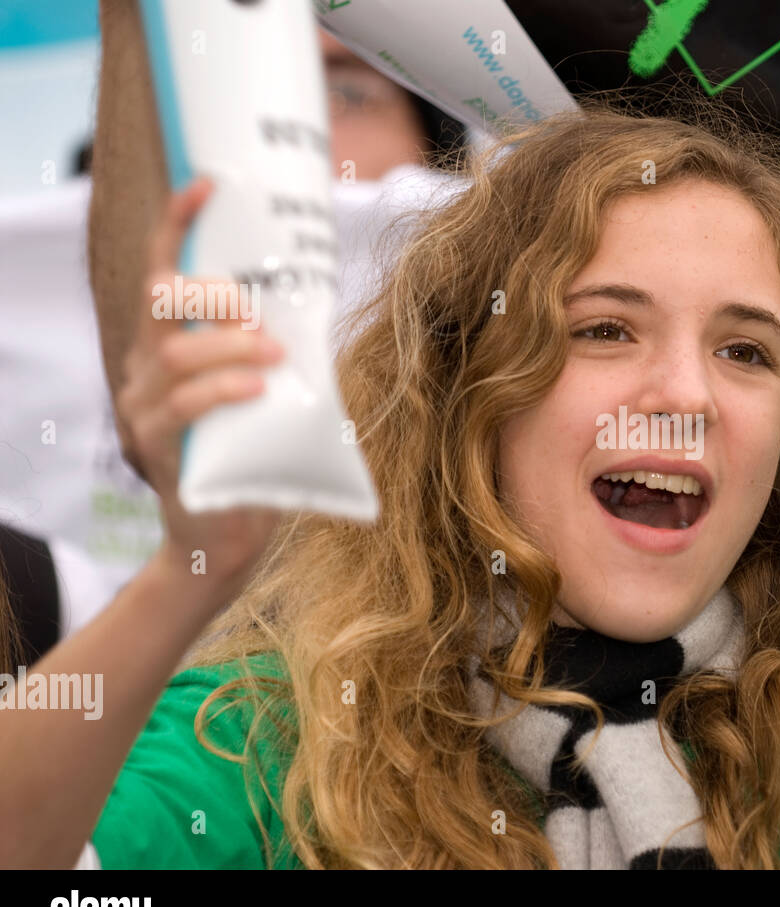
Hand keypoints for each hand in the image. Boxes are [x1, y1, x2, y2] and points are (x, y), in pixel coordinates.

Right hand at [119, 177, 284, 593]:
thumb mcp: (271, 390)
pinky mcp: (154, 447)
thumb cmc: (254, 454)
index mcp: (170, 343)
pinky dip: (222, 390)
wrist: (230, 533)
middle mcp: (145, 366)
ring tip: (275, 355)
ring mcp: (143, 406)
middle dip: (212, 294)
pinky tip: (256, 389)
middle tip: (259, 309)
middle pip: (162, 303)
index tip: (208, 185)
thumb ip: (278, 347)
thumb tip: (321, 299)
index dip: (178, 225)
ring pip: (176, 353)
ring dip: (231, 346)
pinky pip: (183, 406)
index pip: (165, 272)